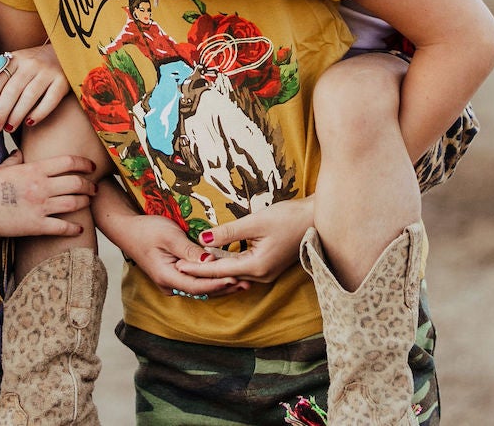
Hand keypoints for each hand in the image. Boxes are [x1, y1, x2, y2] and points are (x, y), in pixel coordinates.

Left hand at [0, 43, 69, 131]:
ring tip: (9, 128)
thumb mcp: (15, 64)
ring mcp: (48, 71)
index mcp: (16, 58)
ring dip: (16, 115)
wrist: (66, 52)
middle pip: (12, 90)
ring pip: (28, 97)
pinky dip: (38, 113)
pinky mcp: (63, 81)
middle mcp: (31, 63)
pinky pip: (50, 100)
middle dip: (1, 112)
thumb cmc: (36, 62)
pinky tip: (29, 122)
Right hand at [0, 151, 96, 237]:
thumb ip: (15, 160)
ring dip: (85, 203)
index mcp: (35, 169)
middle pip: (76, 183)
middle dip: (89, 185)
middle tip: (94, 188)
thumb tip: (19, 153)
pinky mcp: (36, 225)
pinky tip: (80, 229)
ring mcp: (40, 206)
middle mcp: (42, 186)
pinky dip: (74, 229)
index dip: (84, 164)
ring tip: (88, 203)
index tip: (91, 167)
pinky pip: (62, 227)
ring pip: (74, 203)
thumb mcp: (2, 168)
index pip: (69, 162)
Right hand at [109, 209, 246, 297]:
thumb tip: (210, 261)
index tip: (236, 278)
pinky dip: (212, 280)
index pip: (197, 286)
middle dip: (225, 288)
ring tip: (243, 282)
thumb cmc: (148, 230)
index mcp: (166, 276)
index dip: (218, 284)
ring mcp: (171, 282)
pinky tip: (227, 276)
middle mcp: (169, 284)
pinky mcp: (175, 276)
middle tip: (248, 282)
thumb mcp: (170, 236)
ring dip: (221, 286)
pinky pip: (196, 283)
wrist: (127, 229)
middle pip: (202, 291)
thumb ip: (190, 250)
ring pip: (200, 289)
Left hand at [175, 196, 313, 284]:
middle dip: (201, 269)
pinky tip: (215, 254)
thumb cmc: (289, 218)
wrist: (316, 219)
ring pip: (232, 271)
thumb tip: (203, 239)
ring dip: (213, 266)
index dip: (197, 266)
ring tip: (191, 260)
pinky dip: (227, 262)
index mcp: (256, 267)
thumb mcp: (255, 222)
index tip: (177, 264)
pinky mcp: (268, 266)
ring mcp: (266, 272)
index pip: (218, 269)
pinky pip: (242, 267)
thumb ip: (227, 232)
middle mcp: (261, 275)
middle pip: (224, 274)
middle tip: (178, 264)